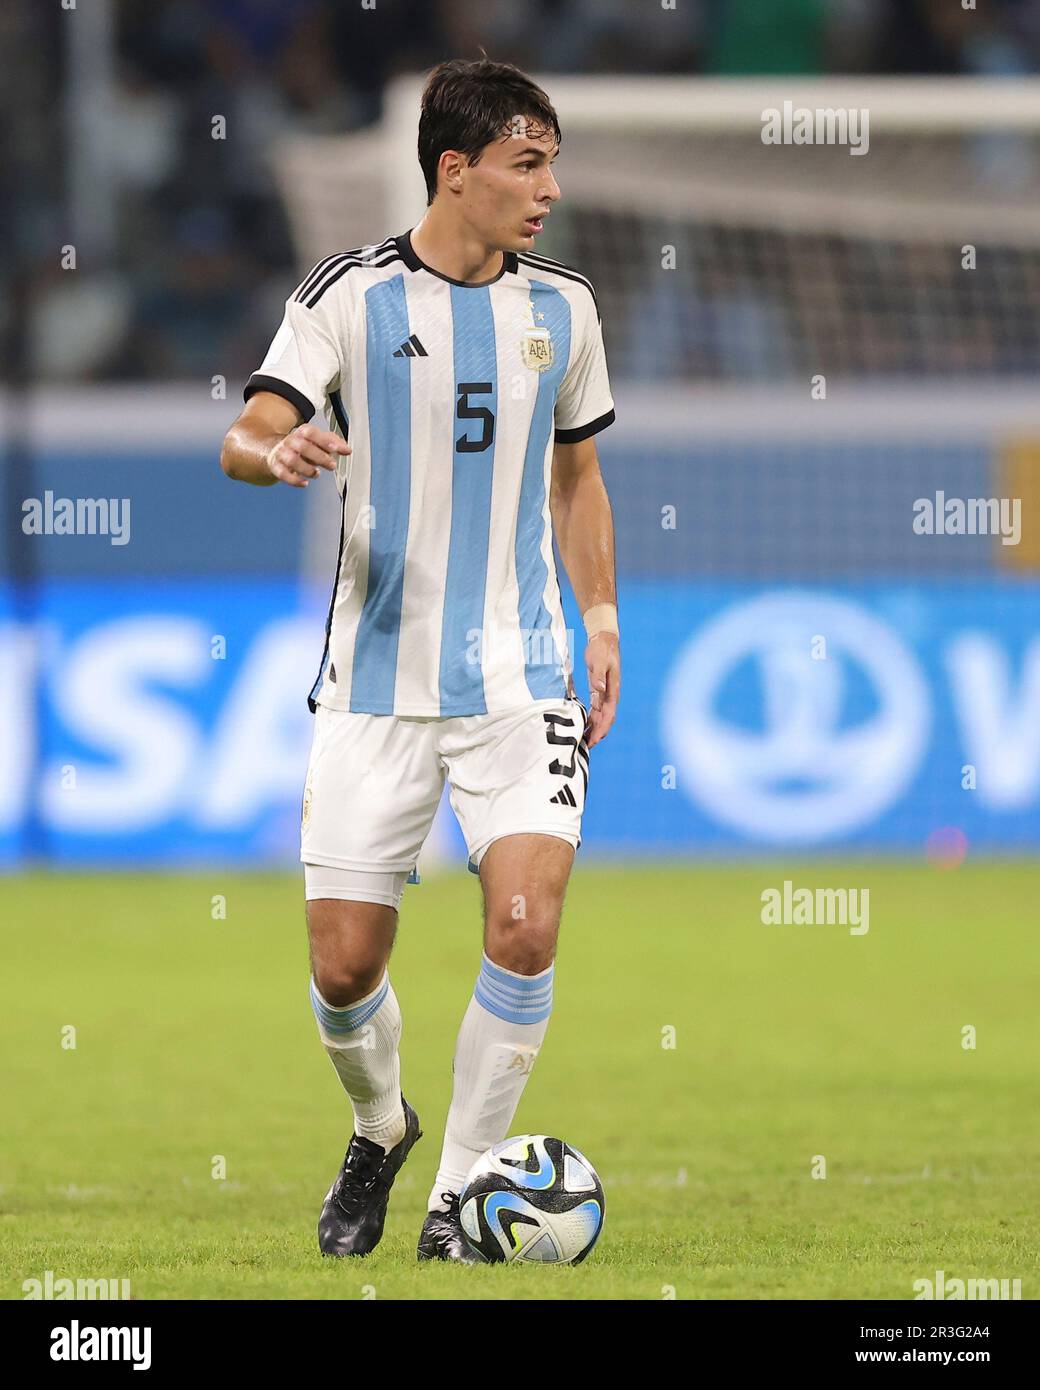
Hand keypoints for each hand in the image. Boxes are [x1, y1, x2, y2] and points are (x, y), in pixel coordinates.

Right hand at [265, 424, 350, 487]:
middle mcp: (290, 441)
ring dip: (307, 469)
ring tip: (317, 473)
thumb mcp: (317, 441)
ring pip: (292, 460)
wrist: (276, 451)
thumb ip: (333, 443)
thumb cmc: (302, 447)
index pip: (311, 432)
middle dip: (320, 457)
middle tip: (332, 465)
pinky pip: (282, 474)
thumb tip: (347, 450)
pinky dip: (295, 480)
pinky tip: (305, 483)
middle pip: (303, 447)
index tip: (336, 450)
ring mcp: (282, 454)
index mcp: (302, 432)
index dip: (324, 440)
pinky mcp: (276, 467)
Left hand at [584, 631, 618, 748]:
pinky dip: (591, 719)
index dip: (602, 729)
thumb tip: (600, 690)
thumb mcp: (599, 661)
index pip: (608, 715)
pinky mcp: (599, 691)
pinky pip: (596, 709)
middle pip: (605, 720)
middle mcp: (610, 695)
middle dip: (597, 734)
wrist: (604, 639)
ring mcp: (605, 694)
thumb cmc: (601, 649)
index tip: (594, 741)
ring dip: (594, 729)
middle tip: (586, 747)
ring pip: (600, 716)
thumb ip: (599, 676)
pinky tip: (584, 726)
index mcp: (612, 690)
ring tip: (584, 741)